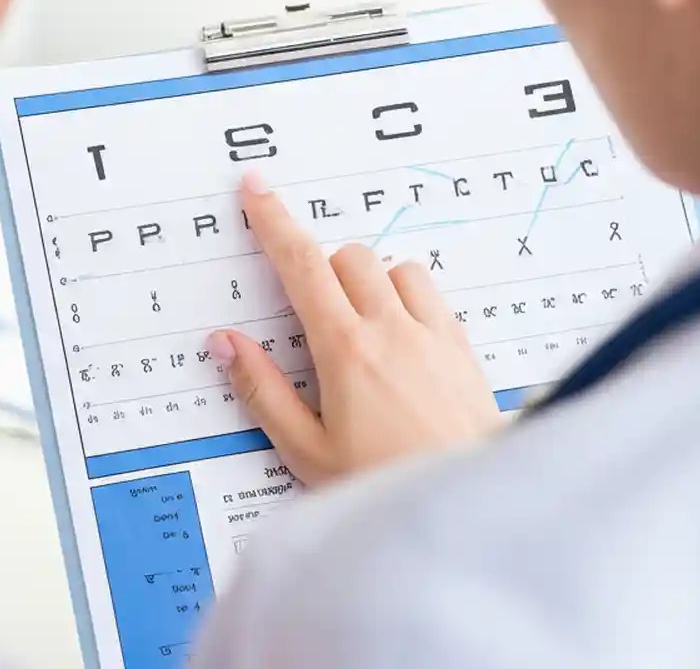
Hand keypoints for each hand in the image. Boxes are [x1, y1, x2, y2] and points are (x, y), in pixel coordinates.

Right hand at [207, 174, 501, 486]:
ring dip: (371, 282)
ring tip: (359, 330)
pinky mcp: (464, 350)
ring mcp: (435, 336)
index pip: (302, 265)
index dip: (274, 221)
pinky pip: (433, 296)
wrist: (473, 509)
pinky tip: (400, 344)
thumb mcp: (306, 451)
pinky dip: (409, 301)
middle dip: (323, 269)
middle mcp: (394, 330)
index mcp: (346, 351)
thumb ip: (262, 391)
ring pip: (397, 269)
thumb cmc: (385, 486)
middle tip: (309, 314)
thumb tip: (225, 344)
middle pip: (350, 257)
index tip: (256, 190)